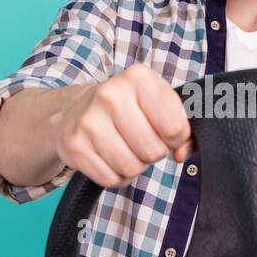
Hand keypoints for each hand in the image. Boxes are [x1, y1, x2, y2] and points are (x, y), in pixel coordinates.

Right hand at [53, 63, 195, 188]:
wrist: (76, 109)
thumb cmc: (128, 108)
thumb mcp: (158, 104)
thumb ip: (182, 129)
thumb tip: (181, 154)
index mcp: (138, 78)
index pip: (174, 127)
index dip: (176, 138)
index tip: (167, 132)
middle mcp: (111, 95)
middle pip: (153, 151)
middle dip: (153, 153)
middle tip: (141, 140)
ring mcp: (89, 121)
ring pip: (131, 168)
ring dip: (134, 166)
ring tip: (125, 147)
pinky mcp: (74, 146)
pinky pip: (110, 179)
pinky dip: (115, 175)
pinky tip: (109, 157)